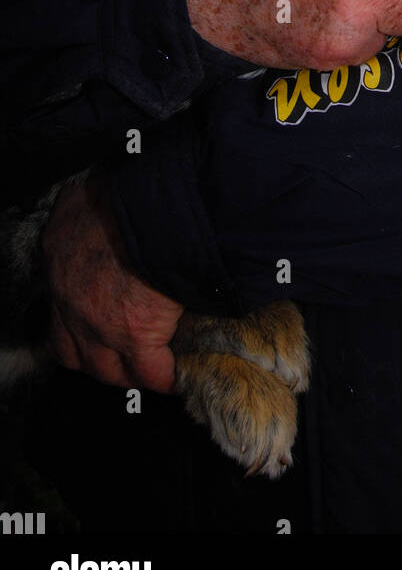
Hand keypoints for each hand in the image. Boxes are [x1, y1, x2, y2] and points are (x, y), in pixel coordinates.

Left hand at [42, 175, 181, 393]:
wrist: (149, 205)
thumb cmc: (125, 191)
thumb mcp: (87, 195)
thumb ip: (86, 211)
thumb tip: (98, 204)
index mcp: (58, 261)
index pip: (57, 310)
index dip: (76, 326)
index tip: (94, 327)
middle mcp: (69, 301)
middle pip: (74, 354)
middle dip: (97, 361)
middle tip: (119, 359)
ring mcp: (99, 324)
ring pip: (108, 371)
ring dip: (128, 374)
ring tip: (147, 373)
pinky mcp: (135, 335)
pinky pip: (151, 372)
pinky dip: (163, 379)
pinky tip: (175, 379)